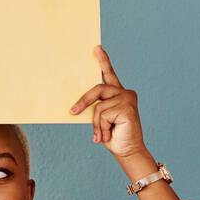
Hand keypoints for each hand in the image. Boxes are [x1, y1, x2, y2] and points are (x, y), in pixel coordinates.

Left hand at [69, 45, 146, 159]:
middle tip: (72, 111)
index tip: (96, 48)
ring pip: (98, 106)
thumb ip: (96, 107)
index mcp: (118, 94)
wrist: (127, 151)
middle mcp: (124, 93)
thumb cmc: (113, 136)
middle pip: (97, 89)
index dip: (103, 61)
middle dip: (84, 101)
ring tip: (102, 134)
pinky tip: (109, 134)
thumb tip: (78, 103)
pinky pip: (103, 114)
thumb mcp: (101, 119)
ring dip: (97, 124)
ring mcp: (127, 99)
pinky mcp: (127, 107)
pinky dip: (102, 127)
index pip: (109, 74)